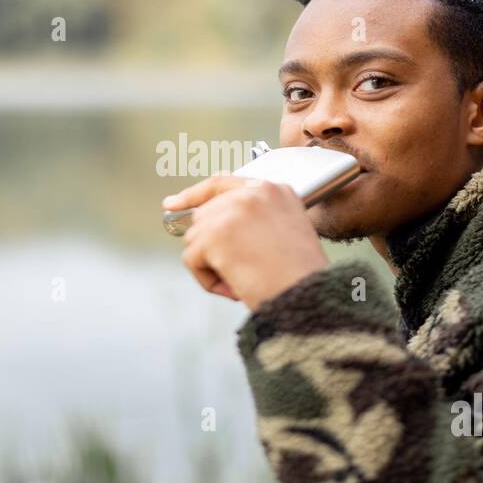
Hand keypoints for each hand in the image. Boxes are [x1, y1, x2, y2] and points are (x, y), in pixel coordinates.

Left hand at [162, 174, 328, 310]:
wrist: (310, 298)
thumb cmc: (300, 278)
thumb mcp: (284, 234)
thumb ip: (252, 219)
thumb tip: (208, 218)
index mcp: (273, 190)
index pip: (222, 183)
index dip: (194, 195)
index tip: (172, 203)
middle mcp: (252, 192)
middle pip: (204, 216)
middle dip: (211, 248)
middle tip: (239, 273)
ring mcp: (232, 210)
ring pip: (195, 239)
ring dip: (212, 266)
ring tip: (244, 281)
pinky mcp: (215, 233)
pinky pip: (192, 260)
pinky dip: (208, 280)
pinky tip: (234, 287)